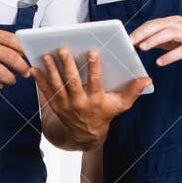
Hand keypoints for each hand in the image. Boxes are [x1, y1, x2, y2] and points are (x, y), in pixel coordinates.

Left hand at [32, 49, 149, 146]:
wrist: (86, 134)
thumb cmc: (105, 113)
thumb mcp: (121, 104)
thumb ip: (133, 91)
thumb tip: (147, 79)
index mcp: (96, 99)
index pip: (95, 81)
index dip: (94, 67)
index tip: (93, 52)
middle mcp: (79, 102)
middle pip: (72, 82)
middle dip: (67, 65)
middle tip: (63, 49)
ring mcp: (66, 104)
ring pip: (57, 85)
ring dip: (51, 70)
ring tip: (47, 56)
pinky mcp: (55, 105)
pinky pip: (46, 92)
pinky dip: (39, 81)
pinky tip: (34, 69)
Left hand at [131, 16, 181, 70]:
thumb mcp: (180, 39)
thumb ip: (164, 39)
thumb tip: (144, 42)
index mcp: (176, 23)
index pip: (154, 23)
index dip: (140, 30)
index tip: (127, 38)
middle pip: (158, 25)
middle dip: (142, 33)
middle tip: (129, 42)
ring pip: (168, 34)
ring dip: (153, 40)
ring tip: (141, 48)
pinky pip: (180, 51)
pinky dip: (169, 56)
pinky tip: (160, 62)